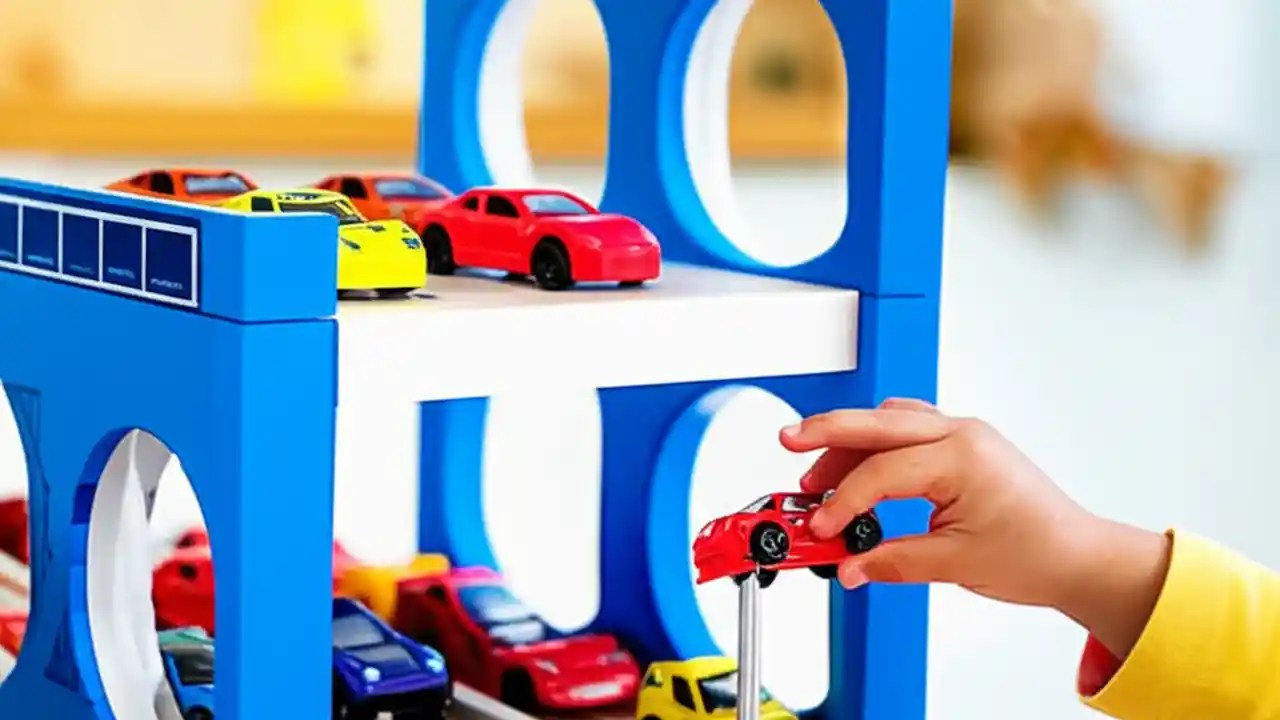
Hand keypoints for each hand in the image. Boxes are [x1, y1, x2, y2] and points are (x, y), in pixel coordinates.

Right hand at [779, 398, 1170, 660]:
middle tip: (790, 441)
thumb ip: (892, 561)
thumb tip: (850, 565)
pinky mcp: (962, 446)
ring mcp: (963, 435)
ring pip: (891, 421)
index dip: (843, 503)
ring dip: (851, 439)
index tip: (823, 530)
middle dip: (828, 430)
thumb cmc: (1037, 553)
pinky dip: (876, 444)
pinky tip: (856, 466)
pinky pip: (908, 430)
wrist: (1078, 556)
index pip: (881, 472)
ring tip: (817, 471)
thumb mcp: (956, 564)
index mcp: (963, 457)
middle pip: (879, 421)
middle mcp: (962, 434)